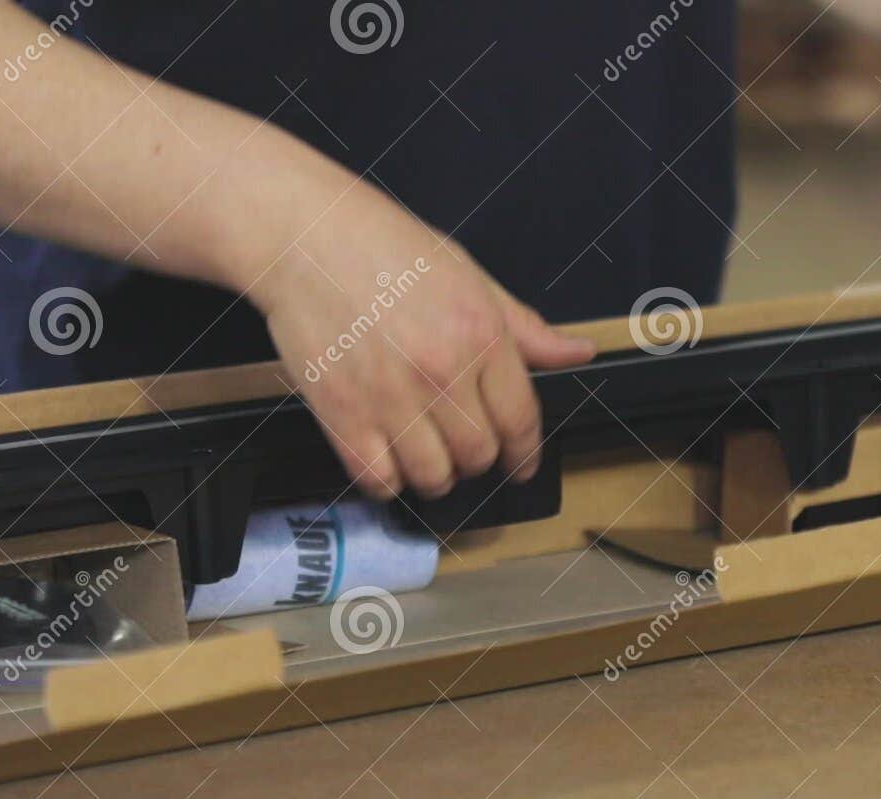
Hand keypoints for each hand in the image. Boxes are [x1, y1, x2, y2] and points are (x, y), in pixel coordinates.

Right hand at [249, 175, 595, 500]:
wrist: (304, 235)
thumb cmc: (382, 247)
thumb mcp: (469, 275)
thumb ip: (524, 328)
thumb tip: (577, 352)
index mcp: (480, 334)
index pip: (521, 421)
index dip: (525, 454)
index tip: (521, 465)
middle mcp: (440, 370)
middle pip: (478, 456)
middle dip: (478, 461)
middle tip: (464, 448)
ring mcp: (390, 395)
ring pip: (432, 477)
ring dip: (435, 477)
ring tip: (426, 455)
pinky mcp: (342, 412)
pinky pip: (378, 479)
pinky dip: (386, 481)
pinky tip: (386, 459)